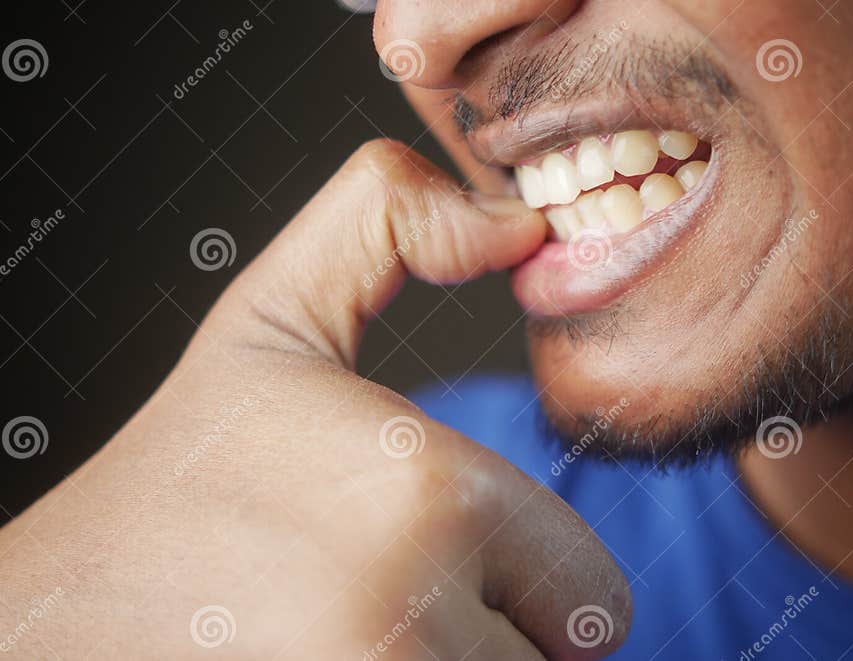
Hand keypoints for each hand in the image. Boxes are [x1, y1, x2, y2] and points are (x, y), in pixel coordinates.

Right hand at [0, 139, 630, 658]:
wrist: (63, 610)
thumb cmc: (188, 465)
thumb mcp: (276, 316)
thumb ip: (389, 224)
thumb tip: (523, 225)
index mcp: (431, 493)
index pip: (599, 601)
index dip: (535, 581)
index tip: (451, 552)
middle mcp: (413, 615)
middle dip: (506, 637)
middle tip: (398, 593)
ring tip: (360, 626)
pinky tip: (345, 659)